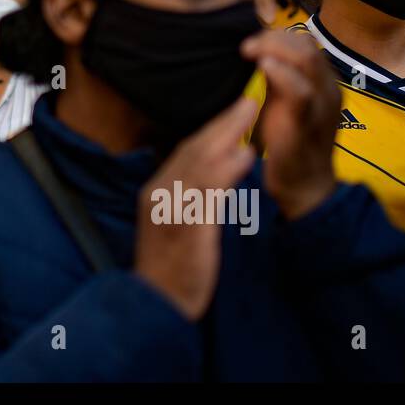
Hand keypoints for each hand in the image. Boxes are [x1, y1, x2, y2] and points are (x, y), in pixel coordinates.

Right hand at [135, 96, 258, 320]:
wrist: (155, 304)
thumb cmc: (171, 267)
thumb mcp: (175, 224)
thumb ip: (189, 197)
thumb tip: (211, 173)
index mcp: (157, 191)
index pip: (185, 151)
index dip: (211, 129)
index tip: (234, 111)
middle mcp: (160, 194)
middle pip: (192, 149)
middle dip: (221, 123)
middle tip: (246, 100)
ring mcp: (171, 210)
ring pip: (199, 164)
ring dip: (225, 136)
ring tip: (249, 114)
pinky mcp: (185, 229)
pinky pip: (206, 194)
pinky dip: (225, 171)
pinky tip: (243, 156)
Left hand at [242, 29, 339, 220]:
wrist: (303, 185)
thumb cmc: (288, 141)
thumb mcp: (282, 101)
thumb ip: (278, 76)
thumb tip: (256, 48)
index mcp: (323, 81)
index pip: (305, 44)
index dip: (277, 35)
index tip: (250, 41)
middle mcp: (328, 89)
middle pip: (306, 47)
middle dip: (273, 38)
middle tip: (246, 46)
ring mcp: (322, 106)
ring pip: (307, 61)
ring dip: (274, 49)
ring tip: (249, 50)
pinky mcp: (308, 124)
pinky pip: (301, 92)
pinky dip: (281, 74)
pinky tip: (263, 66)